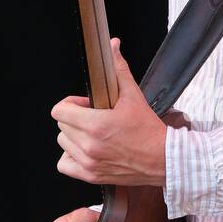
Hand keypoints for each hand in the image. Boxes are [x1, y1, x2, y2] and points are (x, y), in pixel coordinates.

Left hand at [51, 37, 167, 186]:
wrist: (163, 159)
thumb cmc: (149, 130)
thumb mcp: (133, 96)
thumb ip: (118, 70)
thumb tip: (113, 45)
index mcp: (96, 125)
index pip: (59, 111)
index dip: (71, 104)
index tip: (85, 105)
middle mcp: (89, 145)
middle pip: (62, 126)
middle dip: (75, 119)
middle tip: (94, 118)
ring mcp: (88, 162)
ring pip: (63, 143)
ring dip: (74, 137)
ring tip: (92, 135)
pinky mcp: (91, 175)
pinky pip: (64, 165)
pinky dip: (71, 157)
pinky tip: (86, 150)